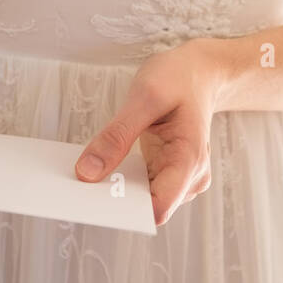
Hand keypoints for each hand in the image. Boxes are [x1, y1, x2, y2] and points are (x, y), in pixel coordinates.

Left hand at [74, 39, 225, 227]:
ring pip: (142, 200)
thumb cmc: (178, 79)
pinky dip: (123, 178)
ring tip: (97, 162)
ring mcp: (182, 179)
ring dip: (118, 187)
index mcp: (189, 159)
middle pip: (147, 207)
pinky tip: (109, 161)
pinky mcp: (169, 174)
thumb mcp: (144, 97)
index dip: (124, 208)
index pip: (158, 208)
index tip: (93, 197)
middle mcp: (191, 177)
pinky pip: (141, 187)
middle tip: (84, 176)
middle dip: (115, 196)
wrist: (199, 73)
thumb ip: (116, 136)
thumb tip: (86, 173)